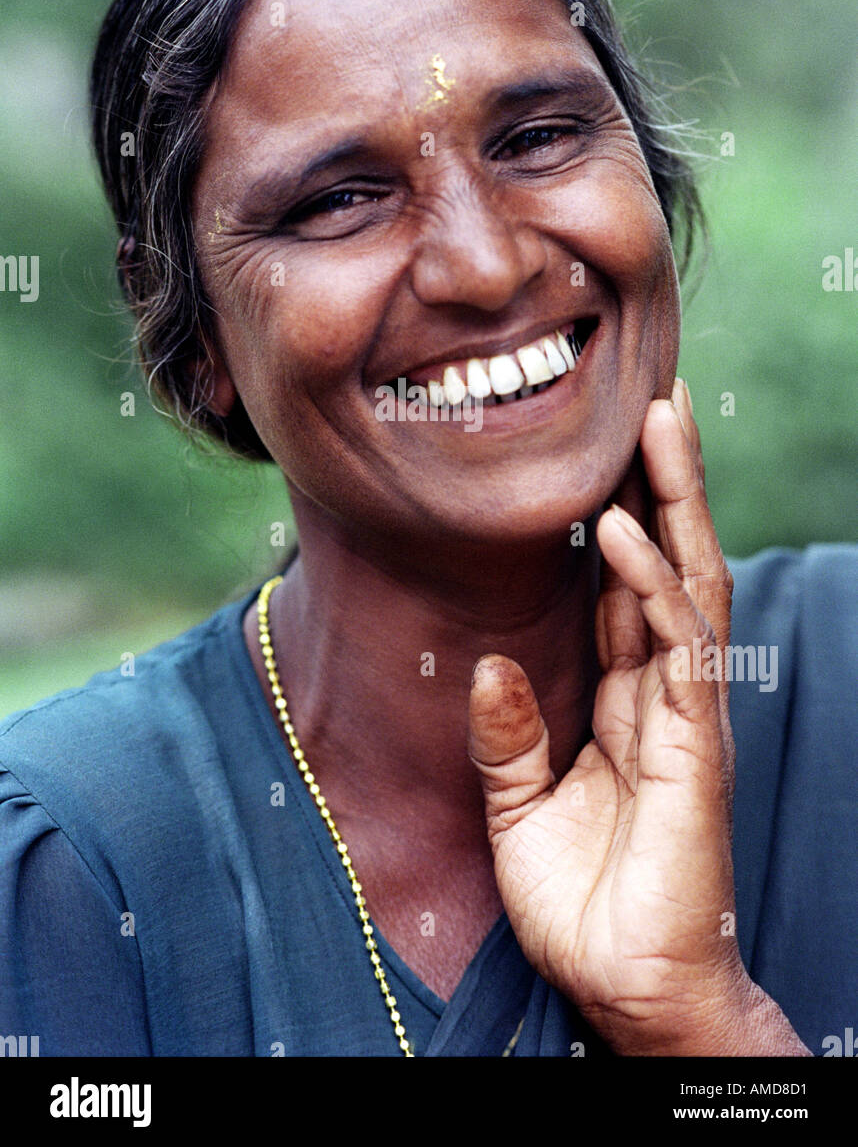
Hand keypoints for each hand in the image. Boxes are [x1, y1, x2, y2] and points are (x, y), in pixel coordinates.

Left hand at [468, 378, 808, 1054]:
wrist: (627, 988)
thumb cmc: (584, 906)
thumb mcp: (520, 811)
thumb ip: (504, 736)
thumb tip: (486, 660)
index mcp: (622, 702)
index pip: (622, 590)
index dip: (614, 520)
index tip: (597, 451)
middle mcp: (659, 692)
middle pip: (666, 565)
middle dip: (661, 485)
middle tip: (649, 402)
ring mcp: (683, 712)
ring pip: (687, 582)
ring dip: (671, 502)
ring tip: (656, 425)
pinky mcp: (694, 744)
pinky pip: (675, 646)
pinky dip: (650, 585)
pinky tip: (621, 534)